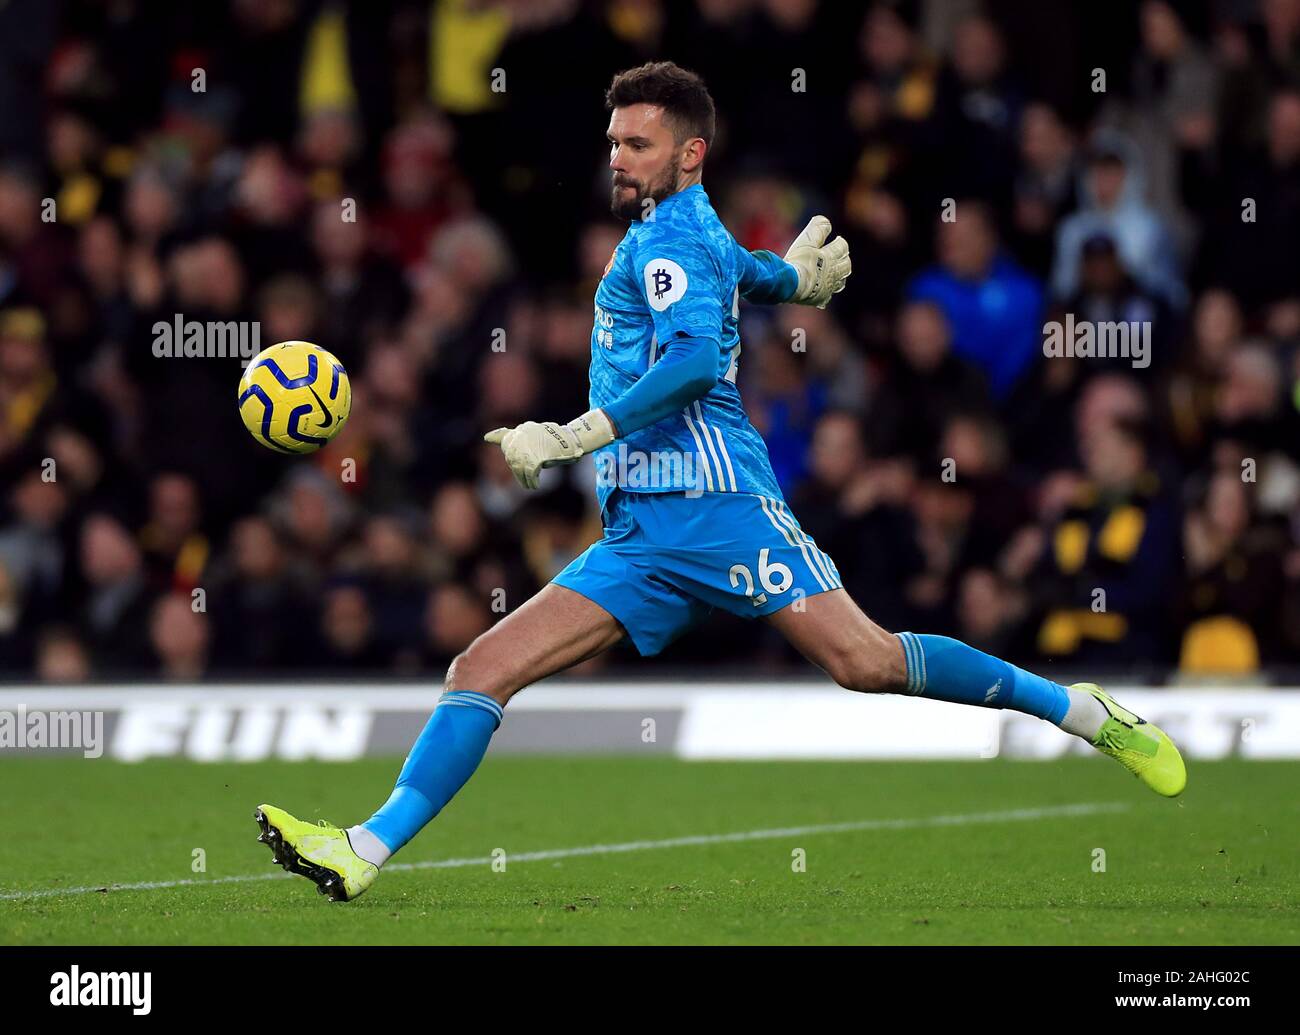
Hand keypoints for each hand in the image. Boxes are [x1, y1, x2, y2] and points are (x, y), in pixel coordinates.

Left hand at [484, 409, 613, 489]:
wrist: (574, 441)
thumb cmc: (562, 442)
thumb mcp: (541, 438)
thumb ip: (525, 442)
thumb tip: (498, 444)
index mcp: (525, 429)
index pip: (507, 435)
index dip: (498, 437)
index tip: (487, 438)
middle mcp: (523, 435)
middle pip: (511, 457)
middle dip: (517, 470)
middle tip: (525, 481)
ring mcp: (528, 446)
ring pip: (518, 467)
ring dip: (523, 479)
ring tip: (530, 485)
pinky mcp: (535, 457)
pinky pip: (529, 473)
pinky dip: (531, 481)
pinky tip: (535, 485)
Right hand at [784, 215, 851, 308]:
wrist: (790, 284)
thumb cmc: (798, 261)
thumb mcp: (806, 240)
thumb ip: (817, 228)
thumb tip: (826, 221)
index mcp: (831, 257)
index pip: (842, 247)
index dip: (840, 242)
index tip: (836, 240)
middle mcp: (833, 273)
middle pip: (846, 265)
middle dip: (843, 259)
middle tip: (838, 256)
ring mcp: (827, 287)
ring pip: (840, 282)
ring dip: (839, 276)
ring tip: (834, 274)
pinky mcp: (819, 299)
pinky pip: (826, 297)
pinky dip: (826, 292)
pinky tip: (822, 292)